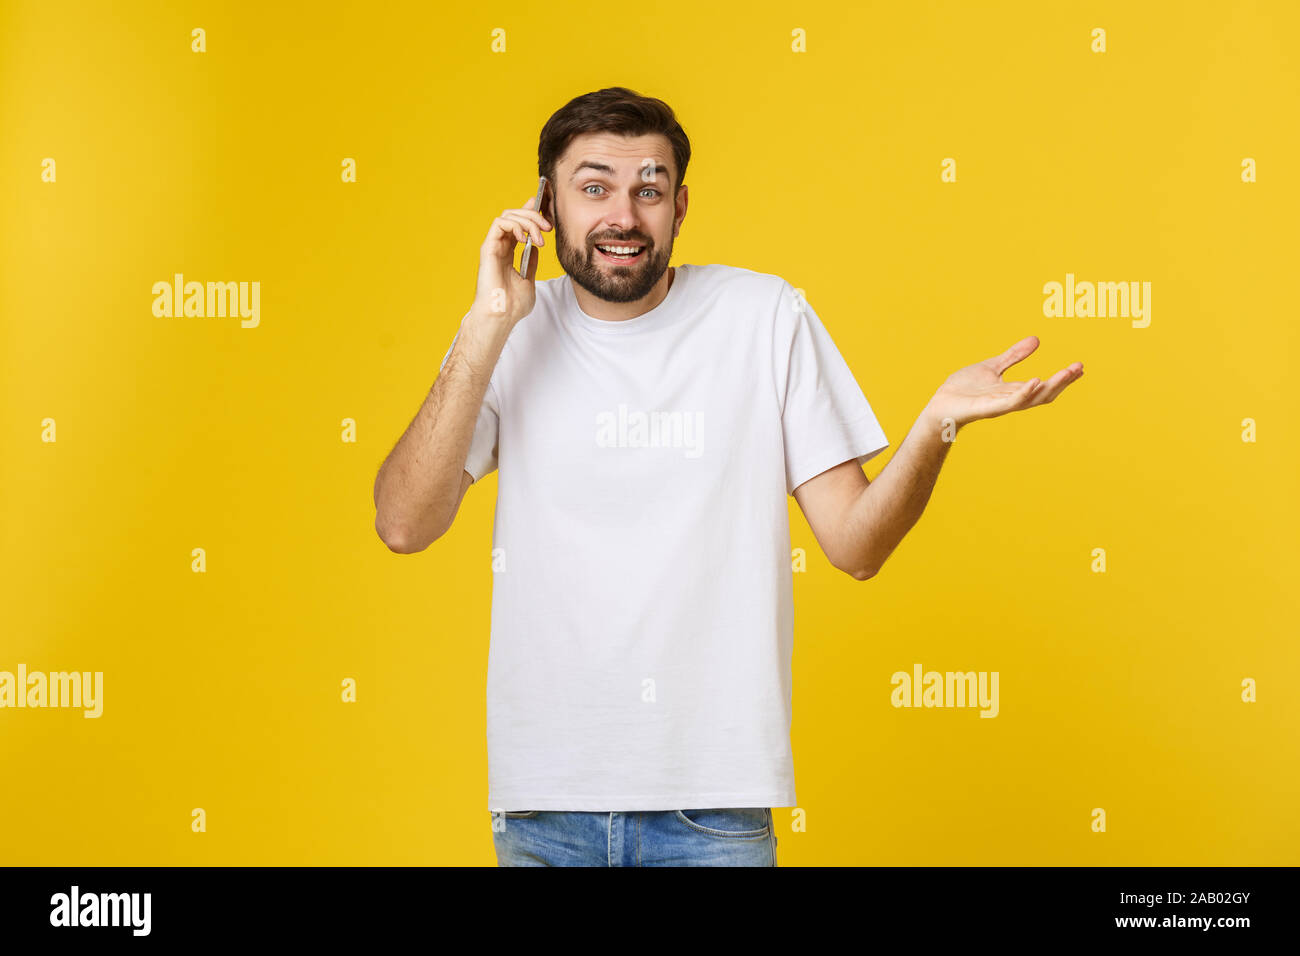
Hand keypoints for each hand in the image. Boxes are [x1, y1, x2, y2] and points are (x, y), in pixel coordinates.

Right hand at [471, 193, 552, 325]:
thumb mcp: (529, 280)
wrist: (502, 316)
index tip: (547, 213)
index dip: (530, 214)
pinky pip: (499, 223)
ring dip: (528, 221)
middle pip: (514, 216)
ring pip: (507, 215)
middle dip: (534, 216)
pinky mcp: (488, 247)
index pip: (518, 226)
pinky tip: (526, 238)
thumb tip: (534, 247)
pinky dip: (515, 225)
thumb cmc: (513, 305)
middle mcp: (500, 247)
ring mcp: (494, 246)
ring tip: (539, 237)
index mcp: (508, 254)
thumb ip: (531, 262)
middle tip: (548, 227)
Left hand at [925, 336, 1081, 431]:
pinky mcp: (986, 409)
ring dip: (1049, 387)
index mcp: (1013, 391)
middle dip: (1062, 382)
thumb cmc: (963, 390)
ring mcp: (999, 406)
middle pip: (1043, 394)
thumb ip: (1013, 356)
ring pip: (1030, 399)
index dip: (1062, 378)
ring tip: (1065, 374)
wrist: (939, 405)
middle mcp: (1010, 400)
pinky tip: (1035, 381)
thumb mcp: (992, 366)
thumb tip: (1037, 340)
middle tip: (1078, 368)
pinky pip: (1009, 403)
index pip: (1044, 386)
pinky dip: (1024, 393)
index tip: (1080, 367)